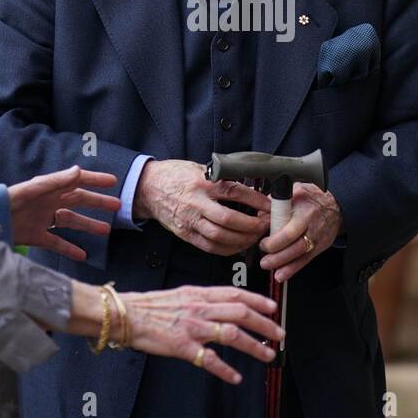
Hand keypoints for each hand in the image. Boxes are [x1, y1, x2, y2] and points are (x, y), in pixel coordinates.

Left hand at [7, 165, 119, 261]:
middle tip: (117, 206)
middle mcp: (49, 202)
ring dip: (88, 225)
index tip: (113, 182)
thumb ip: (55, 181)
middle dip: (98, 203)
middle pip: (78, 201)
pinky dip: (69, 248)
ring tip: (105, 230)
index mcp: (50, 189)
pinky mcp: (36, 236)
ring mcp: (43, 220)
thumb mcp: (33, 190)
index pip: (77, 182)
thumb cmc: (9, 202)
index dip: (95, 181)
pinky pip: (57, 242)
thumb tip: (79, 170)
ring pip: (71, 221)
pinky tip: (83, 255)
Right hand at [122, 285, 283, 383]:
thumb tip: (226, 302)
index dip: (258, 300)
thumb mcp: (183, 293)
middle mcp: (200, 308)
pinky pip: (209, 360)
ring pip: (231, 334)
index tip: (273, 307)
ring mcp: (193, 327)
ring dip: (253, 346)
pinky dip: (225, 370)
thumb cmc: (153, 307)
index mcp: (201, 294)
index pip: (236, 293)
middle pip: (241, 313)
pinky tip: (236, 377)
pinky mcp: (183, 347)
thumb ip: (205, 298)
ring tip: (268, 355)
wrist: (128, 315)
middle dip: (264, 324)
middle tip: (279, 334)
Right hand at [132, 159, 269, 255]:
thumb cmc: (176, 175)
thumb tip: (250, 186)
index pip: (234, 192)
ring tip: (254, 237)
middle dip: (251, 225)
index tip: (269, 206)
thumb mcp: (199, 168)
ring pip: (220, 236)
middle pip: (228, 219)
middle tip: (264, 225)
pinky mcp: (185, 234)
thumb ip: (221, 178)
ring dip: (242, 240)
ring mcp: (190, 221)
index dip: (255, 200)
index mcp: (202, 183)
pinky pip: (209, 246)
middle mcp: (196, 203)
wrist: (148, 187)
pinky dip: (227, 249)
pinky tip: (238, 246)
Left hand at [258, 181, 341, 281]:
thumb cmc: (313, 199)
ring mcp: (316, 237)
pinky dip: (292, 269)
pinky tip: (281, 274)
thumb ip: (278, 202)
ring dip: (282, 263)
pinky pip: (305, 260)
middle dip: (276, 252)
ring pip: (299, 253)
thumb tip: (261, 213)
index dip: (274, 235)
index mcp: (304, 210)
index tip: (263, 239)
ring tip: (268, 266)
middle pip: (293, 242)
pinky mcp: (318, 247)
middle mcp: (311, 224)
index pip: (289, 225)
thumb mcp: (296, 191)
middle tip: (263, 254)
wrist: (336, 206)